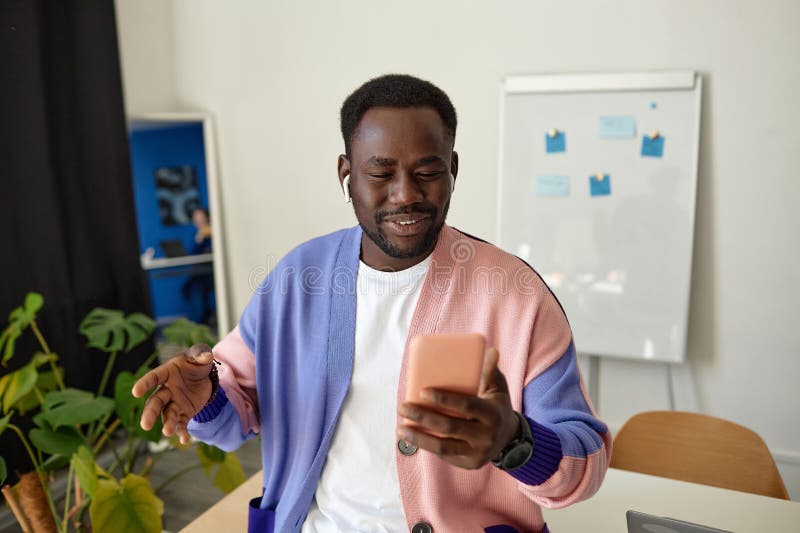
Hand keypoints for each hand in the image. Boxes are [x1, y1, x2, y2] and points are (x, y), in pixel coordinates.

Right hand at [131, 344, 214, 443]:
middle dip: (150, 413)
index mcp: (166, 373)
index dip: (144, 384)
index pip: (153, 377)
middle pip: (155, 402)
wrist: (205, 377)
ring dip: (167, 424)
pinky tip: (185, 440)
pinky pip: (181, 423)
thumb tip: (206, 355)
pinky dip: (182, 431)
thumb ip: (201, 354)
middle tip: (145, 425)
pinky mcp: (184, 413)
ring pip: (167, 415)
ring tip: (167, 433)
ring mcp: (174, 403)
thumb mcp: (200, 356)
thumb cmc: (197, 363)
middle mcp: (166, 390)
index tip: (135, 392)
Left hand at [397, 347, 519, 469]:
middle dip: (422, 417)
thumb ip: (490, 371)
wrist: (509, 438)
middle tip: (402, 406)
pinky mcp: (469, 464)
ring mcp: (477, 453)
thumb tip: (489, 351)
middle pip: (449, 427)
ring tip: (400, 427)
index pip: (466, 406)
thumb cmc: (496, 406)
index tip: (422, 391)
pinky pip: (444, 456)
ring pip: (443, 447)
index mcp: (492, 414)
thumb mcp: (498, 389)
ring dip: (418, 437)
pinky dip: (426, 446)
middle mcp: (486, 436)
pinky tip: (411, 436)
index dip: (444, 400)